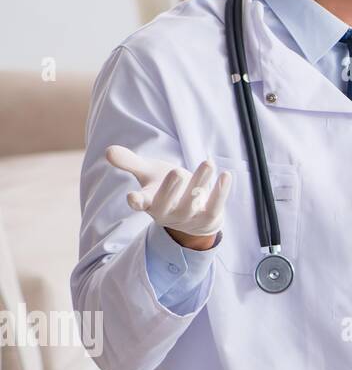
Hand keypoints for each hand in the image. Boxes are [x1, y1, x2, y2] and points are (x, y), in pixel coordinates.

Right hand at [106, 146, 232, 245]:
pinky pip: (215, 207)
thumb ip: (130, 162)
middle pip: (166, 204)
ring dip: (200, 183)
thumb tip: (108, 150)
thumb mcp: (148, 174)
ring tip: (208, 163)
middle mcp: (167, 213)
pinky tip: (225, 175)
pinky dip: (221, 192)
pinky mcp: (207, 219)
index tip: (133, 198)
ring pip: (192, 203)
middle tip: (176, 171)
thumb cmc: (166, 189)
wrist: (193, 214)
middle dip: (171, 189)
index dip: (137, 202)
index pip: (140, 204)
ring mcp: (188, 218)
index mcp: (149, 202)